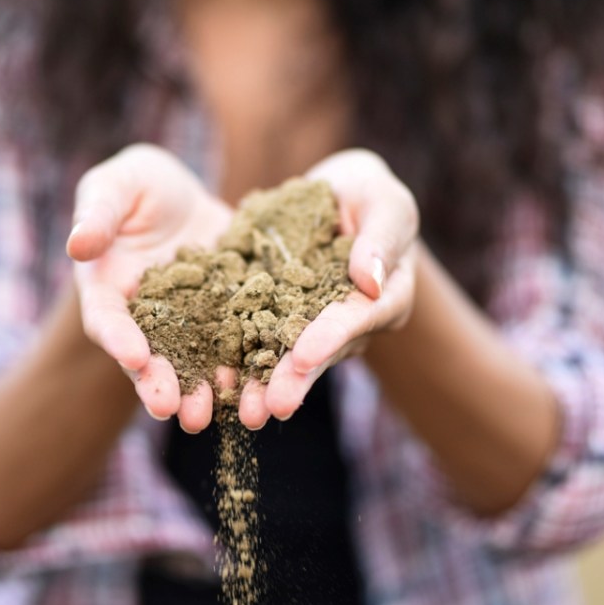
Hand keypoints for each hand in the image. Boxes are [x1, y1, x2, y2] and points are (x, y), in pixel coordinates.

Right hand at [66, 144, 232, 430]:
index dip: (118, 339)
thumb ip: (98, 215)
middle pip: (148, 359)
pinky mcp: (226, 319)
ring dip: (200, 392)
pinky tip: (257, 387)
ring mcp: (187, 325)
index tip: (134, 356)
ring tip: (209, 415)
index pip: (108, 320)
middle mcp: (146, 319)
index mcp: (108, 292)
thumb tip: (77, 245)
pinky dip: (245, 370)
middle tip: (170, 409)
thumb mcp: (115, 187)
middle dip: (158, 384)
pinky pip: (236, 347)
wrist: (183, 196)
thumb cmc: (136, 185)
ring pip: (192, 365)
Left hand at [247, 149, 419, 426]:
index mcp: (386, 297)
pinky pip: (257, 339)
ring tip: (246, 411)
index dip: (331, 337)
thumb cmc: (367, 193)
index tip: (304, 355)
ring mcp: (313, 326)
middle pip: (323, 352)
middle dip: (297, 378)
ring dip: (268, 384)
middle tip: (273, 404)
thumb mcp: (383, 200)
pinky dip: (239, 360)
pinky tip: (217, 382)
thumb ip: (382, 235)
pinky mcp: (277, 318)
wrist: (333, 194)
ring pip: (289, 357)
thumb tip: (370, 280)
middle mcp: (351, 323)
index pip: (358, 319)